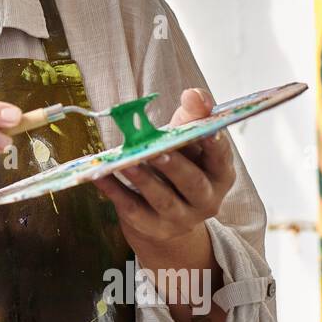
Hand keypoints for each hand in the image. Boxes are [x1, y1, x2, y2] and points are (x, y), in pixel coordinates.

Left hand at [91, 88, 234, 247]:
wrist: (166, 215)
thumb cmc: (180, 164)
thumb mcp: (188, 141)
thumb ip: (192, 116)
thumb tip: (193, 94)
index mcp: (220, 173)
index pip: (221, 158)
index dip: (215, 145)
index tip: (206, 133)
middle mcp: (206, 199)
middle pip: (192, 183)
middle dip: (175, 166)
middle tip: (156, 151)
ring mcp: (180, 217)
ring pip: (163, 198)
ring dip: (143, 180)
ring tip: (126, 163)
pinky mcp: (153, 227)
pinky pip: (132, 209)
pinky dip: (115, 192)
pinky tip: (100, 176)